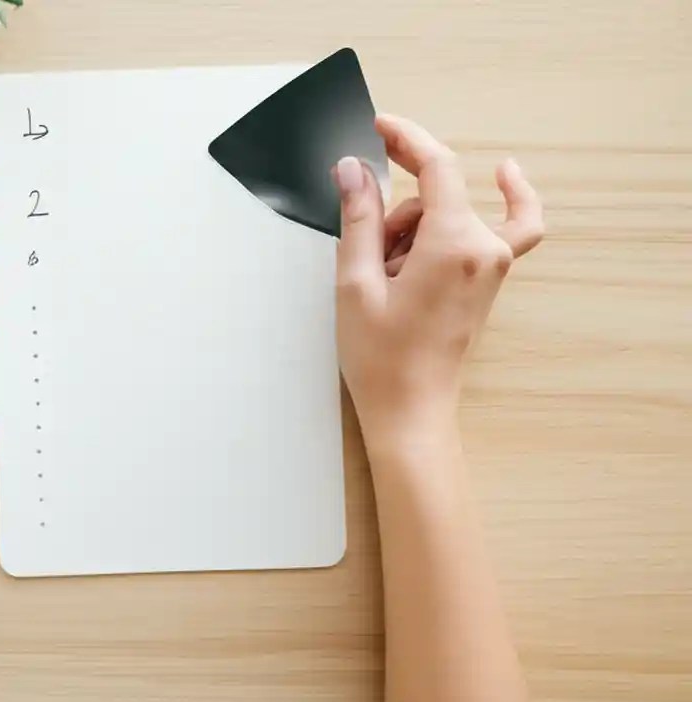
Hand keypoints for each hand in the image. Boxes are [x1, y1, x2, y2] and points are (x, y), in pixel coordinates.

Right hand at [334, 115, 544, 436]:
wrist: (410, 410)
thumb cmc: (382, 358)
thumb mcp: (356, 281)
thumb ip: (359, 217)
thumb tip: (353, 170)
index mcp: (454, 246)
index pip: (437, 167)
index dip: (406, 139)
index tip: (379, 125)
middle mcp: (485, 251)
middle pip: (437, 196)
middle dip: (394, 213)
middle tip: (364, 254)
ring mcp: (493, 267)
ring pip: (453, 215)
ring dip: (415, 230)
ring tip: (385, 276)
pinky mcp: (489, 280)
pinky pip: (513, 225)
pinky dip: (508, 201)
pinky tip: (505, 176)